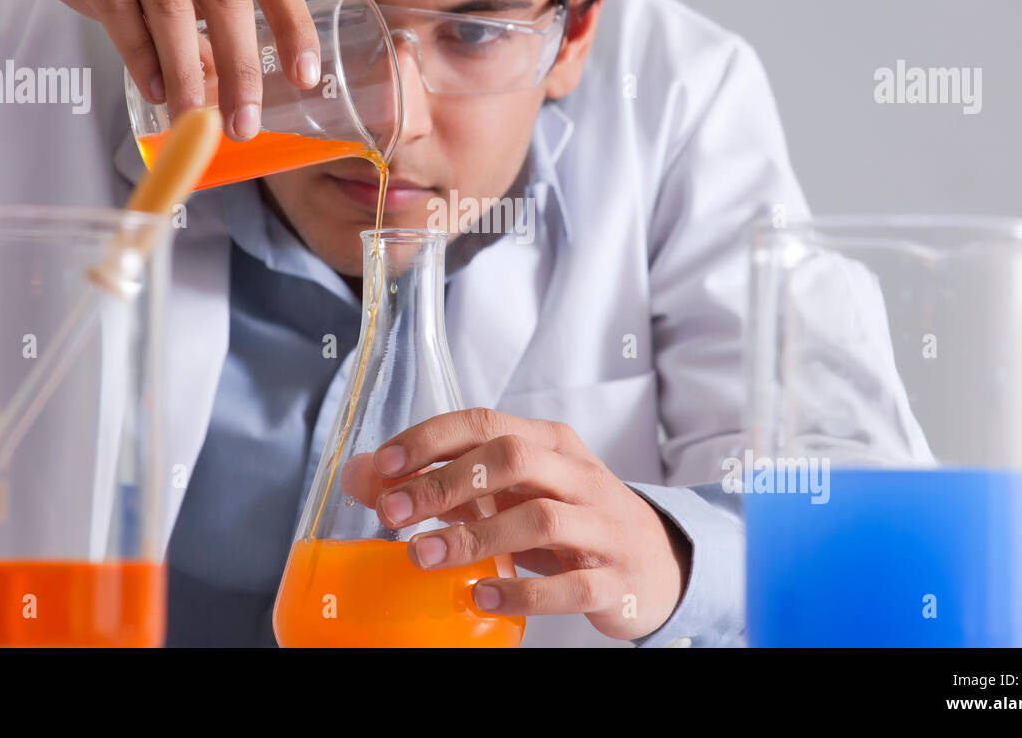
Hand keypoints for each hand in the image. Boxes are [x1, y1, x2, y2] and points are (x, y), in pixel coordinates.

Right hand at [0, 0, 319, 138]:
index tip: (307, 77)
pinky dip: (138, 55)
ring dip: (188, 75)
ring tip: (195, 123)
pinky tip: (150, 90)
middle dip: (244, 68)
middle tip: (245, 124)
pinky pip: (116, 4)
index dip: (294, 24)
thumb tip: (224, 82)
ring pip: (172, 6)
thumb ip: (189, 14)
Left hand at [341, 408, 691, 640]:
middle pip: (511, 459)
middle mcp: (578, 475)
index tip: (383, 467)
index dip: (430, 440)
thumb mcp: (514, 492)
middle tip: (394, 513)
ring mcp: (601, 527)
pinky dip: (521, 593)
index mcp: (551, 443)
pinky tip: (480, 598)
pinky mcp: (614, 579)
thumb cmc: (570, 519)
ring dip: (474, 537)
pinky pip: (568, 585)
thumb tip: (364, 477)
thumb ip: (446, 481)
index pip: (485, 422)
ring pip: (538, 517)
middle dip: (445, 483)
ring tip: (424, 557)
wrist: (658, 563)